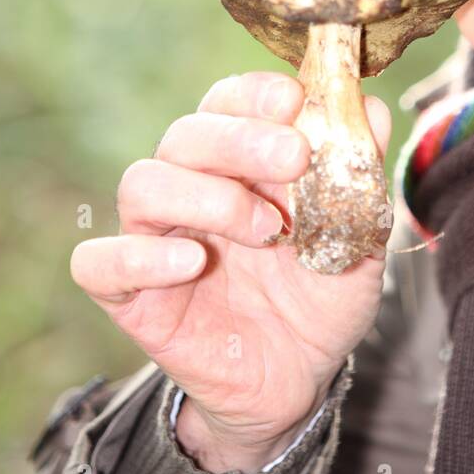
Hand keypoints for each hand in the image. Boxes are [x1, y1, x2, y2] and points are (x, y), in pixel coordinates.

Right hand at [70, 72, 391, 468]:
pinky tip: (191, 262)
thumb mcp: (358, 237)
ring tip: (265, 229)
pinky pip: (99, 264)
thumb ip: (361, 177)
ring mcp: (155, 239)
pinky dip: (139, 256)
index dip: (253, 94)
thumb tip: (375, 110)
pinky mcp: (131, 298)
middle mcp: (189, 188)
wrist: (301, 380)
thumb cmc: (321, 296)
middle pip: (185, 135)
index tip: (294, 99)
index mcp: (238, 162)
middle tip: (294, 157)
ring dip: (204, 195)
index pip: (225, 101)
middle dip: (240, 138)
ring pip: (141, 184)